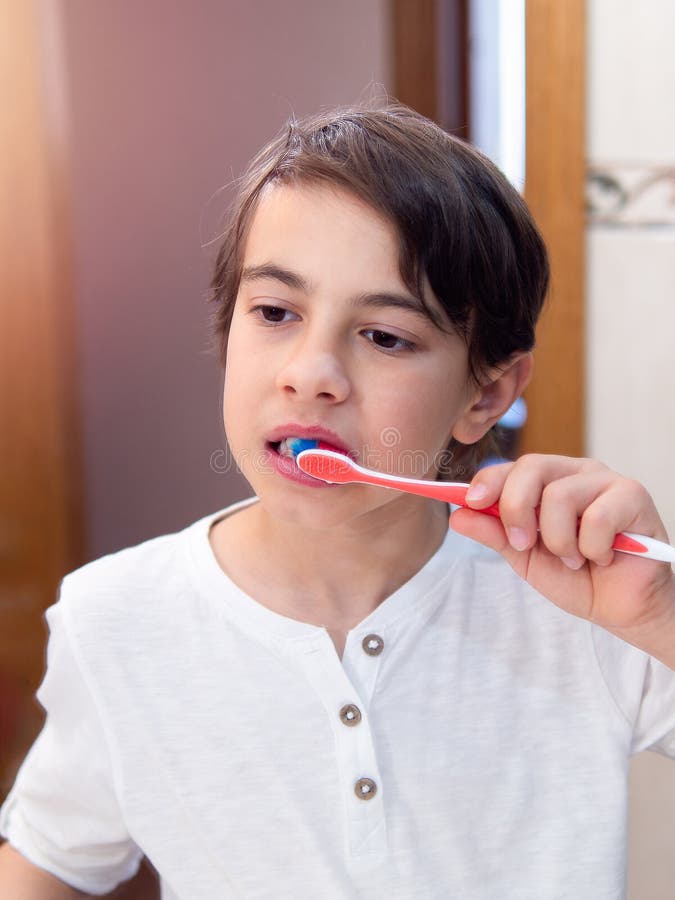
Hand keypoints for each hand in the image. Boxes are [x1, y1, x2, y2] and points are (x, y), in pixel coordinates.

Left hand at [449, 454, 674, 663]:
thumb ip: (494, 534)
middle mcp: (576, 473)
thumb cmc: (576, 578)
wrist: (620, 609)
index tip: (471, 502)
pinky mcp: (633, 496)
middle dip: (517, 510)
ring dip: (559, 541)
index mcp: (549, 481)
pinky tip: (603, 557)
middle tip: (524, 545)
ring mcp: (606, 481)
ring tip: (574, 559)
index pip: (511, 467)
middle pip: (531, 467)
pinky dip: (592, 548)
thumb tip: (458, 514)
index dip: (488, 481)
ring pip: (559, 495)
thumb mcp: (524, 558)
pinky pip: (596, 517)